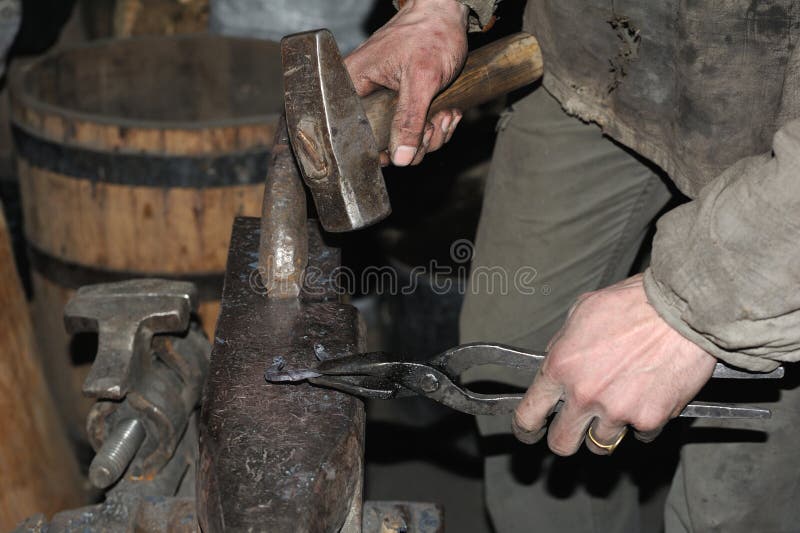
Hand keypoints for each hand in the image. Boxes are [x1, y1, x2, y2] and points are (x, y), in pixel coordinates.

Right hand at [345, 0, 468, 166]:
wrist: (449, 14)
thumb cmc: (431, 34)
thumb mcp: (421, 80)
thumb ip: (408, 120)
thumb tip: (400, 158)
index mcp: (354, 86)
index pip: (353, 135)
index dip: (379, 150)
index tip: (404, 150)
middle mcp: (367, 96)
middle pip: (384, 143)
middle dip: (416, 140)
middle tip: (434, 122)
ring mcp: (389, 102)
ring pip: (407, 140)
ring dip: (433, 133)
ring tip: (445, 112)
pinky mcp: (407, 103)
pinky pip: (420, 130)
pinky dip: (438, 126)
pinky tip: (448, 111)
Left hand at [513, 274, 716, 455]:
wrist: (679, 309)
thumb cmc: (632, 304)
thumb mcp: (581, 313)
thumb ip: (562, 344)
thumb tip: (554, 362)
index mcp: (561, 367)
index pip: (528, 415)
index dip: (526, 428)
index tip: (531, 432)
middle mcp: (585, 395)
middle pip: (562, 444)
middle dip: (565, 439)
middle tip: (573, 429)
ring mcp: (618, 411)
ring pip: (601, 445)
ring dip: (605, 431)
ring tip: (617, 406)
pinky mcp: (650, 419)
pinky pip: (639, 435)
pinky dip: (642, 424)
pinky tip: (647, 398)